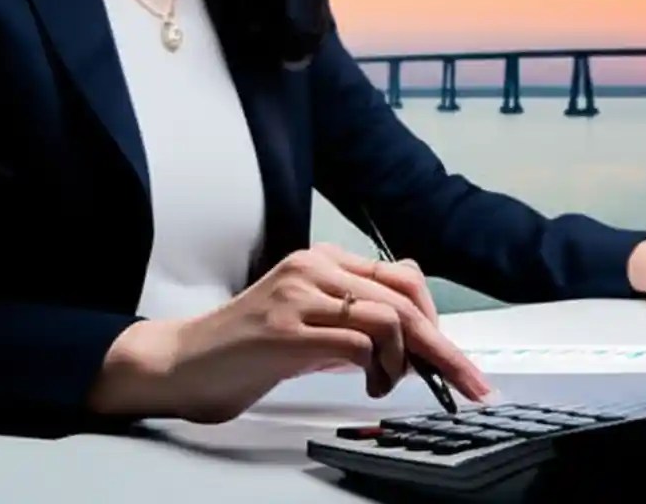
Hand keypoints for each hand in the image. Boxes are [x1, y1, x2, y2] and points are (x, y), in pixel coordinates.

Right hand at [88, 243, 492, 423]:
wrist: (183, 362)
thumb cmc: (249, 348)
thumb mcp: (315, 326)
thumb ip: (359, 325)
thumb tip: (415, 349)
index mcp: (325, 260)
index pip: (403, 278)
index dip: (437, 320)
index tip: (458, 359)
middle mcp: (316, 267)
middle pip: (405, 295)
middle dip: (441, 344)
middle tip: (462, 381)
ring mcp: (300, 294)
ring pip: (388, 316)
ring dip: (406, 360)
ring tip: (390, 384)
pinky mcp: (286, 328)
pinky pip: (358, 342)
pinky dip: (379, 370)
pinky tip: (371, 385)